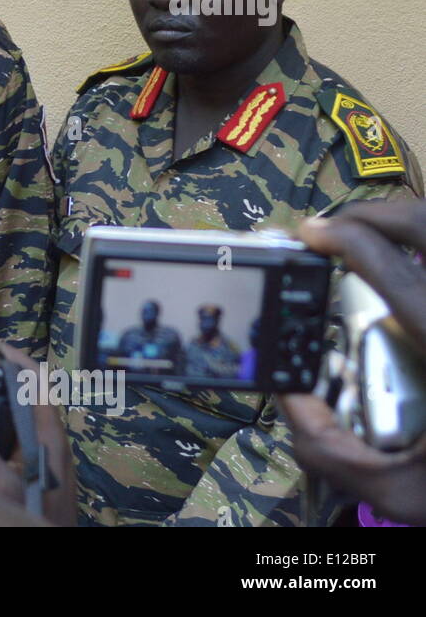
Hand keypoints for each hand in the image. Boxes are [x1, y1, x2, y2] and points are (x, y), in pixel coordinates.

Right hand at [0, 344, 75, 525]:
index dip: (2, 352)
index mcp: (43, 434)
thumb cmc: (20, 524)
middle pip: (17, 392)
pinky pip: (4, 441)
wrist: (40, 550)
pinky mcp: (29, 478)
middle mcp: (46, 443)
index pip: (30, 374)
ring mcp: (38, 462)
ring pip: (10, 417)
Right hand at [279, 199, 425, 523]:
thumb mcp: (400, 493)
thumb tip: (291, 395)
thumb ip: (330, 450)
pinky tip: (415, 262)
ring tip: (374, 233)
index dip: (346, 239)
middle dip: (375, 211)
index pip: (395, 271)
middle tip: (336, 225)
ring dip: (411, 223)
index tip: (310, 235)